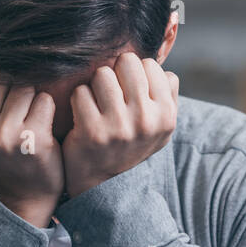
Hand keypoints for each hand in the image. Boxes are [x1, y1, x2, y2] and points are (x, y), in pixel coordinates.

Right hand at [0, 65, 63, 225]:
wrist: (24, 192)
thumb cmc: (0, 149)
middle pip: (0, 76)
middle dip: (12, 84)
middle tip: (16, 108)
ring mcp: (5, 136)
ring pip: (25, 86)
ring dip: (32, 95)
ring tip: (27, 116)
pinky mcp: (33, 140)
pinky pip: (45, 100)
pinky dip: (47, 107)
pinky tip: (42, 124)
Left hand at [62, 53, 178, 197]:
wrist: (103, 183)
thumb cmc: (131, 144)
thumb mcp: (160, 126)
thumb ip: (167, 94)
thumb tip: (162, 63)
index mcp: (166, 115)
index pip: (150, 65)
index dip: (136, 73)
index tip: (130, 92)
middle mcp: (146, 120)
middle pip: (127, 62)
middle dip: (116, 73)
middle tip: (111, 94)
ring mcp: (119, 126)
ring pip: (102, 74)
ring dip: (95, 86)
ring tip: (98, 106)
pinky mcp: (92, 131)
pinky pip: (80, 92)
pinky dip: (78, 101)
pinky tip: (84, 116)